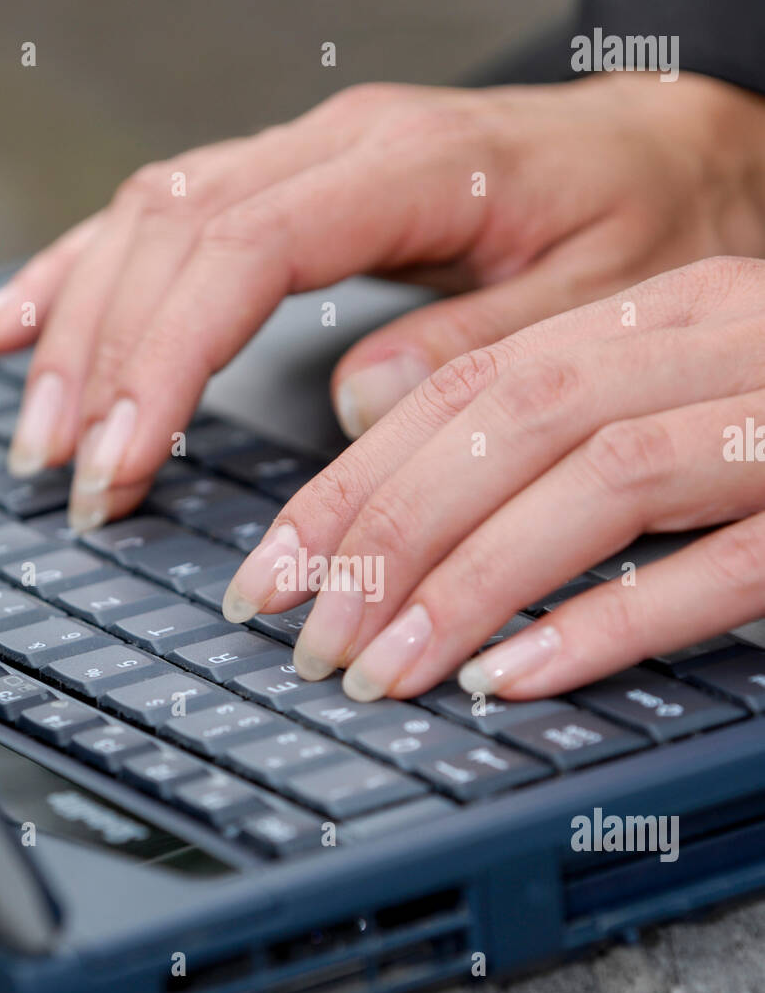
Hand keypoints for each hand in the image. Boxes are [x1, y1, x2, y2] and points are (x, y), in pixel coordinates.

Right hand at [0, 74, 764, 529]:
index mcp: (411, 166)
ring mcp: (308, 158)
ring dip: (80, 325)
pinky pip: (164, 213)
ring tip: (38, 428)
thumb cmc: (647, 219)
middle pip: (172, 233)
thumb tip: (356, 408)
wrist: (667, 150)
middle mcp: (339, 146)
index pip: (244, 250)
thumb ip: (481, 353)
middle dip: (105, 360)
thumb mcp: (599, 299)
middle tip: (73, 475)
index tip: (125, 454)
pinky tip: (29, 321)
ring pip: (149, 218)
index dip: (168, 356)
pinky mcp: (295, 186)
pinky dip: (87, 272)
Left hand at [222, 256, 764, 701]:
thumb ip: (554, 435)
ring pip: (597, 483)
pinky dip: (609, 623)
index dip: (352, 484)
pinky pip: (722, 565)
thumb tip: (398, 498)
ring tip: (382, 672)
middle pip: (509, 425)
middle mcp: (716, 343)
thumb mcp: (668, 399)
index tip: (273, 571)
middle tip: (303, 638)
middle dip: (383, 539)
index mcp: (657, 314)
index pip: (465, 388)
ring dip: (470, 585)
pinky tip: (519, 679)